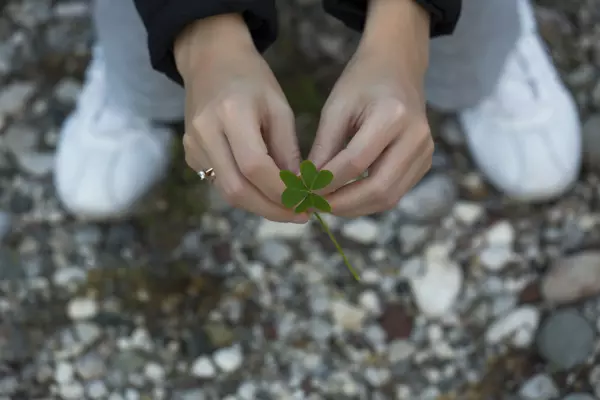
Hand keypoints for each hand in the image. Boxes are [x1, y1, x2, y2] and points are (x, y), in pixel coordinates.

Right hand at [175, 14, 307, 222]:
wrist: (210, 61)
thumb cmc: (252, 79)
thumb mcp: (279, 108)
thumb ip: (288, 150)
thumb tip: (298, 191)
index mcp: (231, 114)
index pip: (255, 168)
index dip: (281, 192)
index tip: (306, 204)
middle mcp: (205, 133)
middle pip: (236, 190)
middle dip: (270, 209)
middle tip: (299, 215)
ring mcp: (192, 146)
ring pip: (226, 192)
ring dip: (259, 205)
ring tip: (287, 206)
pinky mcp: (190, 154)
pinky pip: (219, 182)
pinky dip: (245, 192)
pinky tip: (265, 190)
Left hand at [308, 0, 433, 217]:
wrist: (398, 66)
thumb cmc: (362, 82)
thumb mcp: (336, 108)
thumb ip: (323, 148)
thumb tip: (307, 185)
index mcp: (393, 116)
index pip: (356, 163)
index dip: (327, 183)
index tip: (303, 192)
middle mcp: (416, 137)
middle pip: (379, 188)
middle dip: (343, 204)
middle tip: (315, 206)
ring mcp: (426, 152)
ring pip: (390, 197)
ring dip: (356, 207)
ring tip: (327, 204)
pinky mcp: (425, 162)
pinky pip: (396, 192)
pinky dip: (369, 200)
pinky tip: (346, 197)